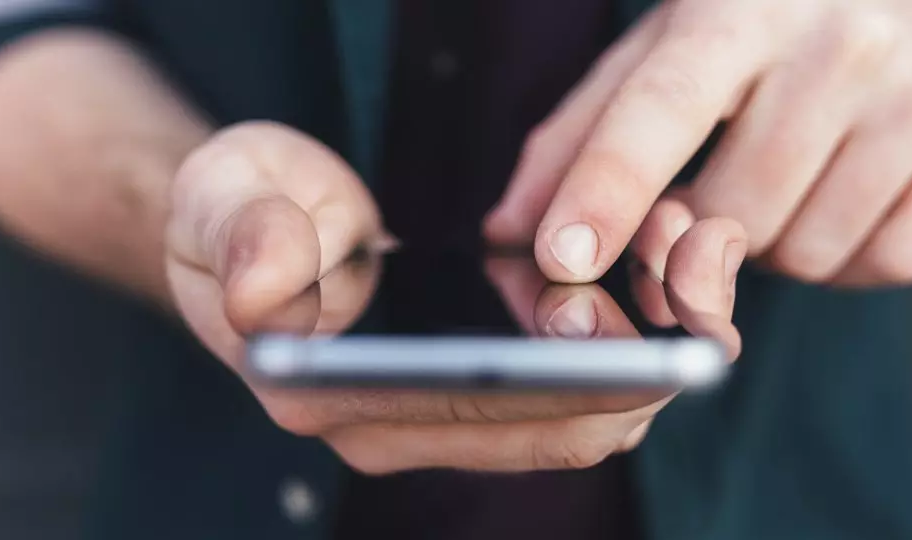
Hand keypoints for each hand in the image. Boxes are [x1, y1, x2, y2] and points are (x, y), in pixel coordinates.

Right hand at [163, 122, 742, 473]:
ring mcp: (438, 416)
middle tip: (685, 258)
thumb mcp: (226, 198)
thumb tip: (260, 293)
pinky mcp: (471, 392)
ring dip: (650, 348)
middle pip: (563, 432)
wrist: (248, 223)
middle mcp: (396, 429)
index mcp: (334, 397)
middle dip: (647, 361)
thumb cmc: (236, 210)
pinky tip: (643, 271)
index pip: (486, 414)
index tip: (662, 331)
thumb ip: (244, 240)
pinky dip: (627, 342)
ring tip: (674, 250)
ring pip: (586, 418)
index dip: (587, 382)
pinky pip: (575, 389)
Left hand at [485, 0, 911, 285]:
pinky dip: (841, 255)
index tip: (561, 261)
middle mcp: (837, 42)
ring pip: (802, 251)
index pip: (660, 108)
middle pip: (731, 212)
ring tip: (782, 174)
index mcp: (735, 10)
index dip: (607, 190)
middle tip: (697, 204)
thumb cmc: (756, 38)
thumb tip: (511, 233)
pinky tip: (838, 190)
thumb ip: (576, 141)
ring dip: (769, 244)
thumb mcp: (656, 58)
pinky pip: (877, 265)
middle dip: (693, 239)